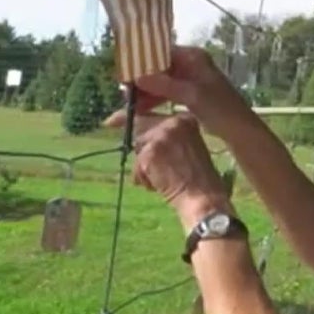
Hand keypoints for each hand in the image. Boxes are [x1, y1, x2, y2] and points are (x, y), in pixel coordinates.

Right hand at [104, 45, 253, 140]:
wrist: (238, 128)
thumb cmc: (220, 107)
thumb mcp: (191, 94)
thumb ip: (165, 85)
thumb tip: (138, 77)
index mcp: (193, 57)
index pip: (161, 52)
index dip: (142, 62)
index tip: (125, 73)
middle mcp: (190, 64)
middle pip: (158, 67)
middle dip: (142, 80)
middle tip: (124, 92)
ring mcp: (189, 78)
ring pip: (161, 82)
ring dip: (146, 92)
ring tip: (129, 105)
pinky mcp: (189, 93)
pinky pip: (166, 93)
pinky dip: (154, 100)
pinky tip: (140, 110)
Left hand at [130, 112, 231, 226]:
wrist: (203, 198)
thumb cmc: (200, 180)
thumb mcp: (189, 148)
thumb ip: (170, 139)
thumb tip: (141, 137)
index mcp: (186, 119)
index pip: (152, 114)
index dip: (130, 118)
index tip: (110, 121)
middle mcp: (174, 122)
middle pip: (141, 131)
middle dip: (141, 152)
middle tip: (151, 170)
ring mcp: (162, 135)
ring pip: (138, 149)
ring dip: (144, 168)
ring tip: (161, 181)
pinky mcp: (151, 152)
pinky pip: (136, 165)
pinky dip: (143, 178)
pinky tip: (157, 186)